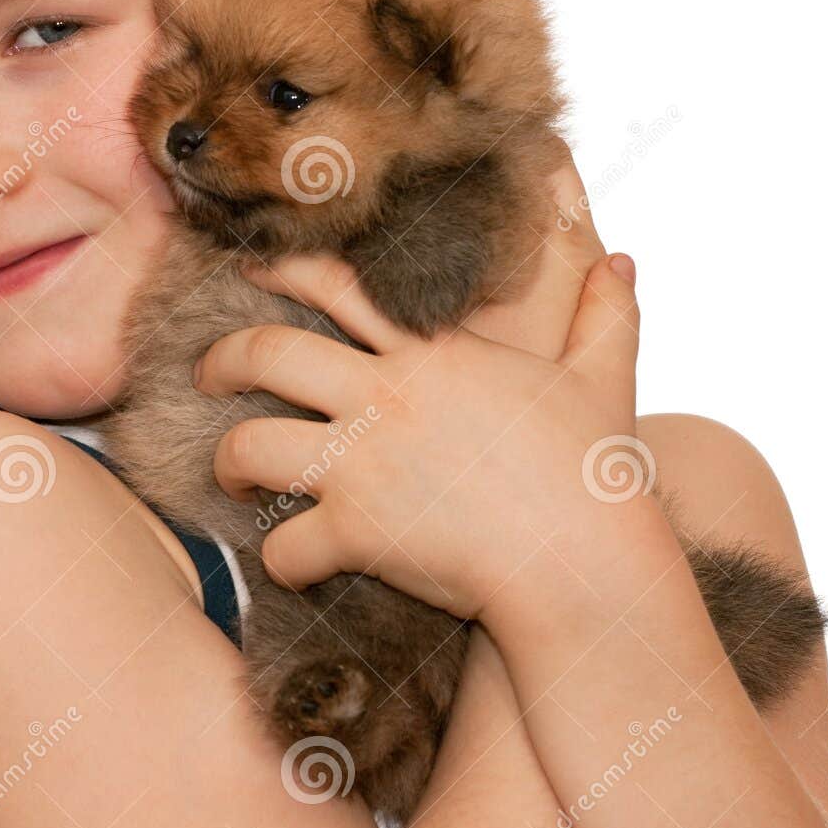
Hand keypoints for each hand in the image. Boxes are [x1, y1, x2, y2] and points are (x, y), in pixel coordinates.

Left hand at [193, 166, 648, 621]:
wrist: (582, 560)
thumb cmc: (594, 476)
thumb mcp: (603, 382)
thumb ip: (605, 317)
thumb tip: (621, 263)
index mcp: (431, 353)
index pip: (337, 285)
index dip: (282, 268)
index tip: (250, 268)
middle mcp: (383, 397)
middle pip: (266, 355)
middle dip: (221, 361)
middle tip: (206, 373)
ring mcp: (362, 463)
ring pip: (250, 446)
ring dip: (228, 461)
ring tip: (228, 472)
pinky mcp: (356, 530)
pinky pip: (283, 545)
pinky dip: (278, 560)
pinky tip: (289, 564)